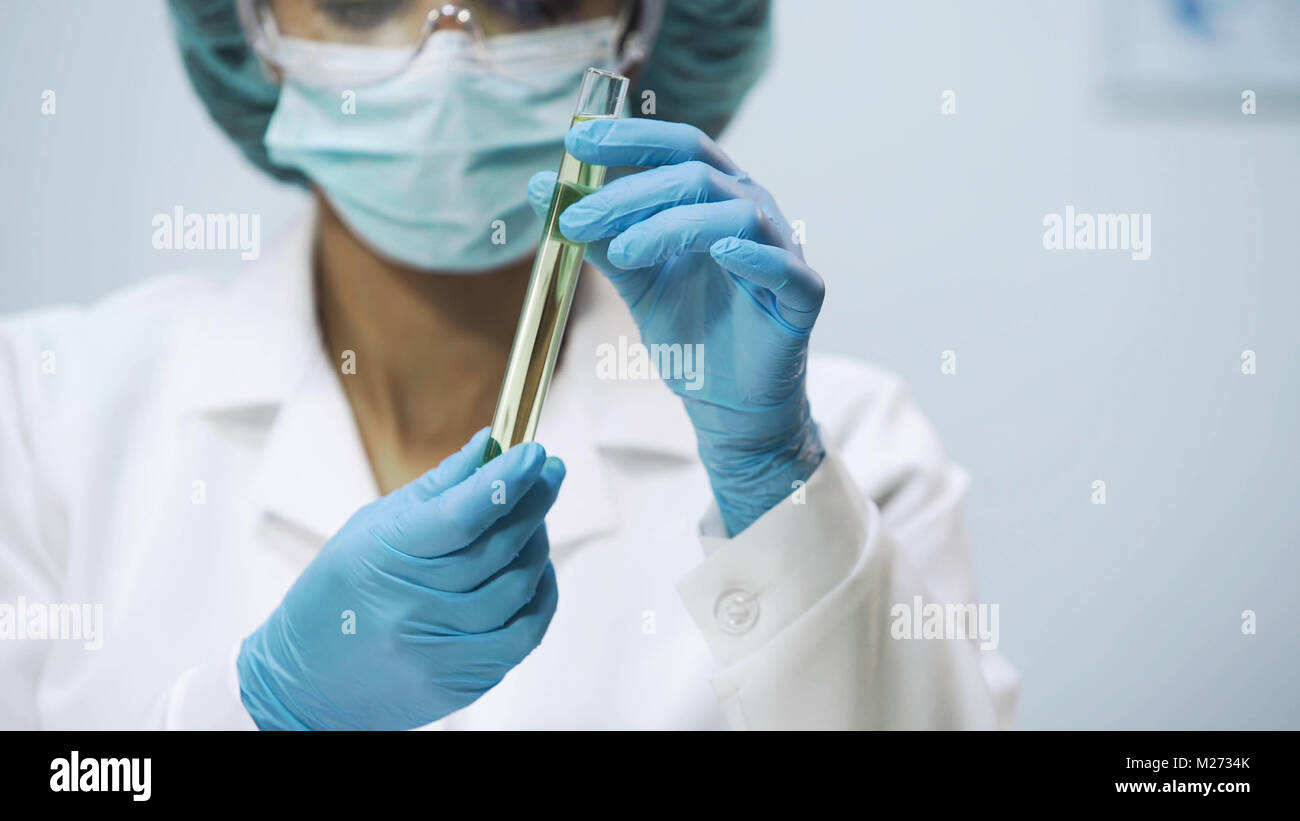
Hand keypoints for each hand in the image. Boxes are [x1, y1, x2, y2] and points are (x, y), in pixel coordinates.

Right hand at [237, 428, 562, 729]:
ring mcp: (436, 650)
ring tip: (534, 523)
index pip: (460, 514)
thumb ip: (435, 491)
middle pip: (497, 548)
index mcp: (383, 557)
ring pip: (517, 589)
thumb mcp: (369, 530)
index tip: (535, 453)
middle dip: (533, 502)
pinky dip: (540, 598)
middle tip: (548, 473)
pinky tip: (535, 574)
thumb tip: (489, 446)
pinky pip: (522, 636)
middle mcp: (410, 606)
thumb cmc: (337, 593)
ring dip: (537, 547)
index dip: (505, 480)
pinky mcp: (457, 682)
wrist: (304, 685)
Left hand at [527, 117, 825, 535]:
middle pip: (696, 176)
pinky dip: (753, 256)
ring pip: (733, 216)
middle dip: (629, 193)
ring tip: (621, 252)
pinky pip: (783, 268)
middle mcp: (752, 210)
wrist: (726, 400)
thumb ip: (597, 236)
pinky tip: (721, 254)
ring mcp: (781, 250)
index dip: (629, 137)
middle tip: (575, 217)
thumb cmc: (689, 329)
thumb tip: (544, 189)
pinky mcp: (801, 295)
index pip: (676, 148)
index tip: (574, 139)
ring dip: (670, 226)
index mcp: (716, 196)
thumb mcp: (634, 277)